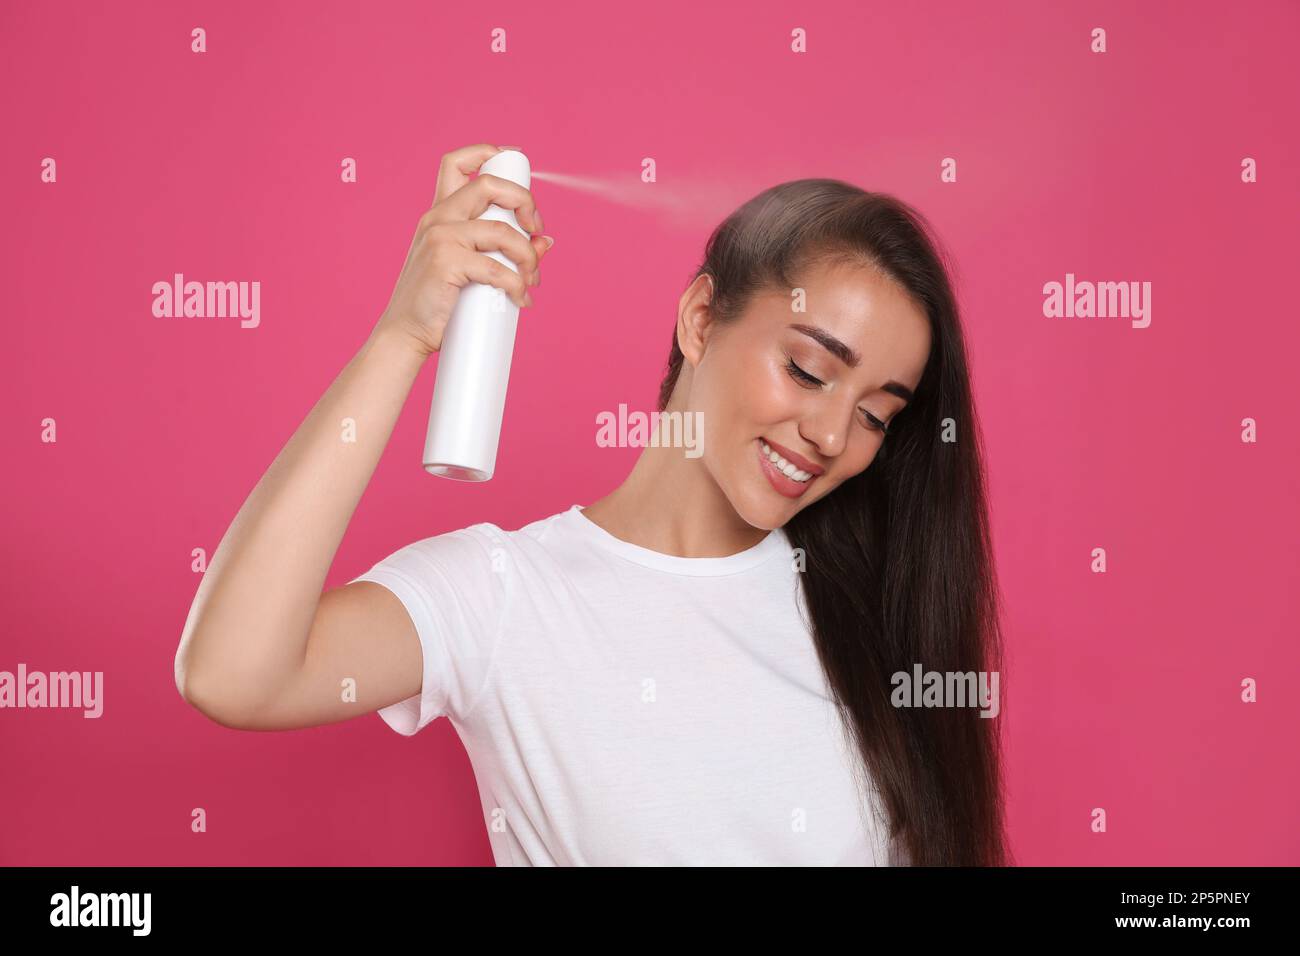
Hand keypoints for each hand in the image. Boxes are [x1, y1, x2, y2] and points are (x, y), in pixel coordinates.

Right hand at [374, 143, 553, 356]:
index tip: (517, 165)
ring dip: (528, 256)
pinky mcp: (445, 261)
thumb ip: (503, 251)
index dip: (487, 153)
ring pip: (502, 231)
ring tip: (531, 280)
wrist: (404, 334)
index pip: (456, 163)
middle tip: (536, 231)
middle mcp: (437, 219)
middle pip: (489, 184)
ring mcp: (440, 237)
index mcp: (439, 215)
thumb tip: (545, 241)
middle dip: (525, 202)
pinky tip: (520, 299)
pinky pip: (498, 268)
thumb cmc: (437, 305)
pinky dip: (517, 286)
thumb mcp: (471, 270)